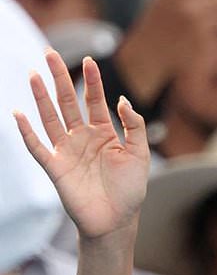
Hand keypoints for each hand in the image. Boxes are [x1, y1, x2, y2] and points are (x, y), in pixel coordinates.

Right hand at [15, 54, 150, 240]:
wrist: (116, 220)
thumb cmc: (130, 190)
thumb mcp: (139, 155)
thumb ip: (134, 127)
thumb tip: (122, 100)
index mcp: (104, 133)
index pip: (94, 100)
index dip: (92, 80)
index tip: (90, 59)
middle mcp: (82, 137)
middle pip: (68, 102)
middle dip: (60, 78)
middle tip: (50, 54)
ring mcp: (67, 150)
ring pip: (50, 117)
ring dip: (41, 97)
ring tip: (35, 75)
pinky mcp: (55, 166)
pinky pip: (37, 146)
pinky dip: (27, 131)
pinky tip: (18, 114)